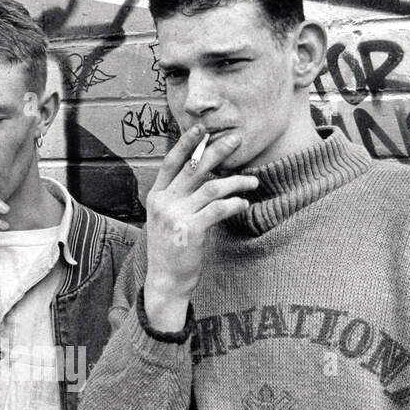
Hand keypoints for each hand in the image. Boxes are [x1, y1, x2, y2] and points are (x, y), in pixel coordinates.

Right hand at [143, 124, 258, 330]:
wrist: (165, 281)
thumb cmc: (171, 249)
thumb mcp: (166, 219)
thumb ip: (178, 197)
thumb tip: (202, 173)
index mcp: (156, 197)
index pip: (171, 162)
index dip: (186, 142)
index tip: (202, 128)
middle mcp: (164, 203)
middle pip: (194, 167)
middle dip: (218, 150)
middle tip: (237, 139)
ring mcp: (176, 216)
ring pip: (212, 187)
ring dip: (236, 181)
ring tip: (253, 181)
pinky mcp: (192, 231)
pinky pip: (219, 209)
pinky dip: (235, 203)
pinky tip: (244, 202)